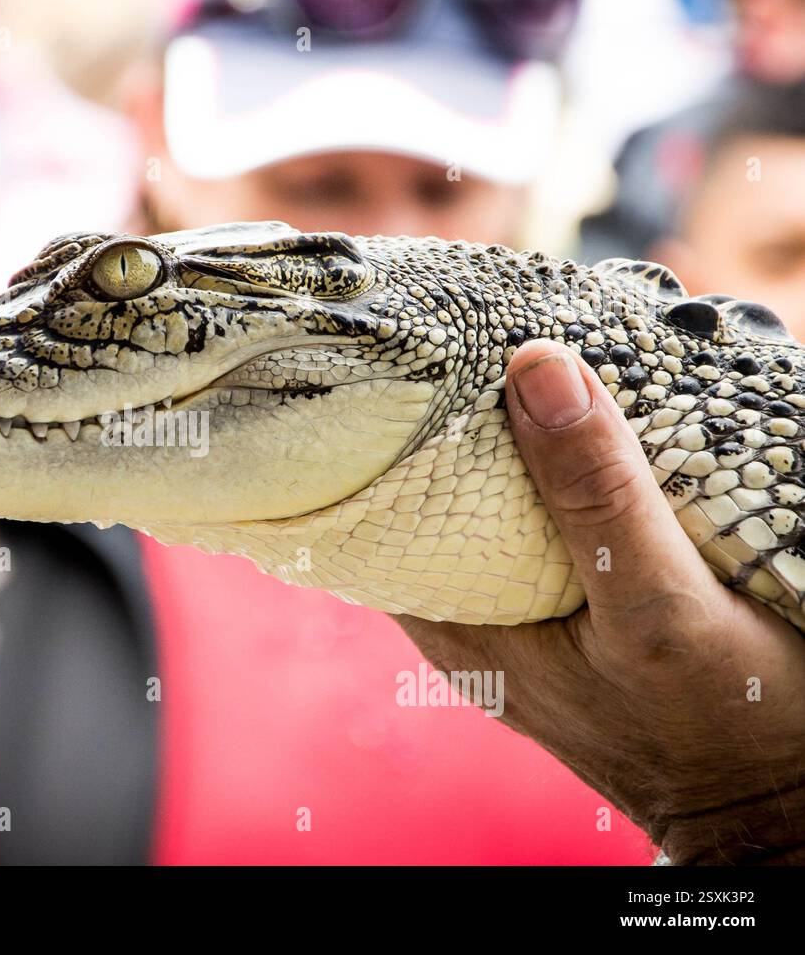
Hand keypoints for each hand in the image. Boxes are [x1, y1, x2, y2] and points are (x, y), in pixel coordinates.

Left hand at [394, 340, 804, 864]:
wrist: (777, 803)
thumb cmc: (720, 723)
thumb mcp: (653, 603)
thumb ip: (596, 494)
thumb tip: (532, 366)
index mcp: (453, 621)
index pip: (372, 507)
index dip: (380, 430)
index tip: (400, 352)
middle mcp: (468, 615)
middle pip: (424, 497)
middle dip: (439, 422)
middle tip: (459, 333)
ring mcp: (518, 610)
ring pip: (483, 505)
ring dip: (501, 442)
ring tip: (508, 358)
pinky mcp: (570, 604)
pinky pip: (537, 522)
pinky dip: (546, 474)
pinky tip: (569, 429)